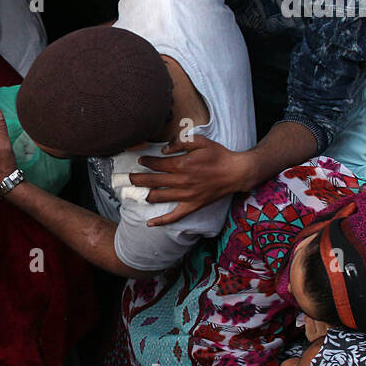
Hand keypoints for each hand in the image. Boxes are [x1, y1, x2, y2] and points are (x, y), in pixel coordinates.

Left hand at [128, 135, 250, 226]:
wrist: (236, 172)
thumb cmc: (218, 155)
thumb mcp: (200, 141)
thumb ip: (180, 143)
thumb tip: (164, 149)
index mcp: (182, 165)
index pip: (157, 164)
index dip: (146, 162)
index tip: (141, 160)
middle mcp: (181, 182)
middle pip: (153, 181)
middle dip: (138, 179)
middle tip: (129, 177)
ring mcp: (186, 196)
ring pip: (159, 197)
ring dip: (146, 195)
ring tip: (139, 192)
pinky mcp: (192, 206)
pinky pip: (174, 216)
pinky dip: (161, 221)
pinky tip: (149, 224)